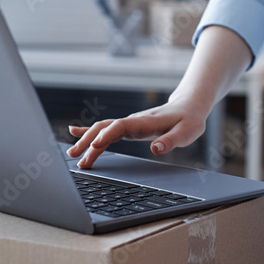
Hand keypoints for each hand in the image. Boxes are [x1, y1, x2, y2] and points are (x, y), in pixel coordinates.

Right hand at [67, 97, 207, 168]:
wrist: (189, 107)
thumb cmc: (189, 120)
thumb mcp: (187, 132)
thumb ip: (171, 140)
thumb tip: (155, 149)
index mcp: (146, 122)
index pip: (121, 126)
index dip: (107, 135)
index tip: (95, 145)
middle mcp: (133, 121)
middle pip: (105, 128)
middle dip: (89, 141)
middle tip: (76, 157)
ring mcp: (129, 124)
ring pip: (102, 129)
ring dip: (87, 141)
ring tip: (73, 156)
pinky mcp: (128, 128)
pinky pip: (106, 129)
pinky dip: (90, 131)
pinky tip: (74, 132)